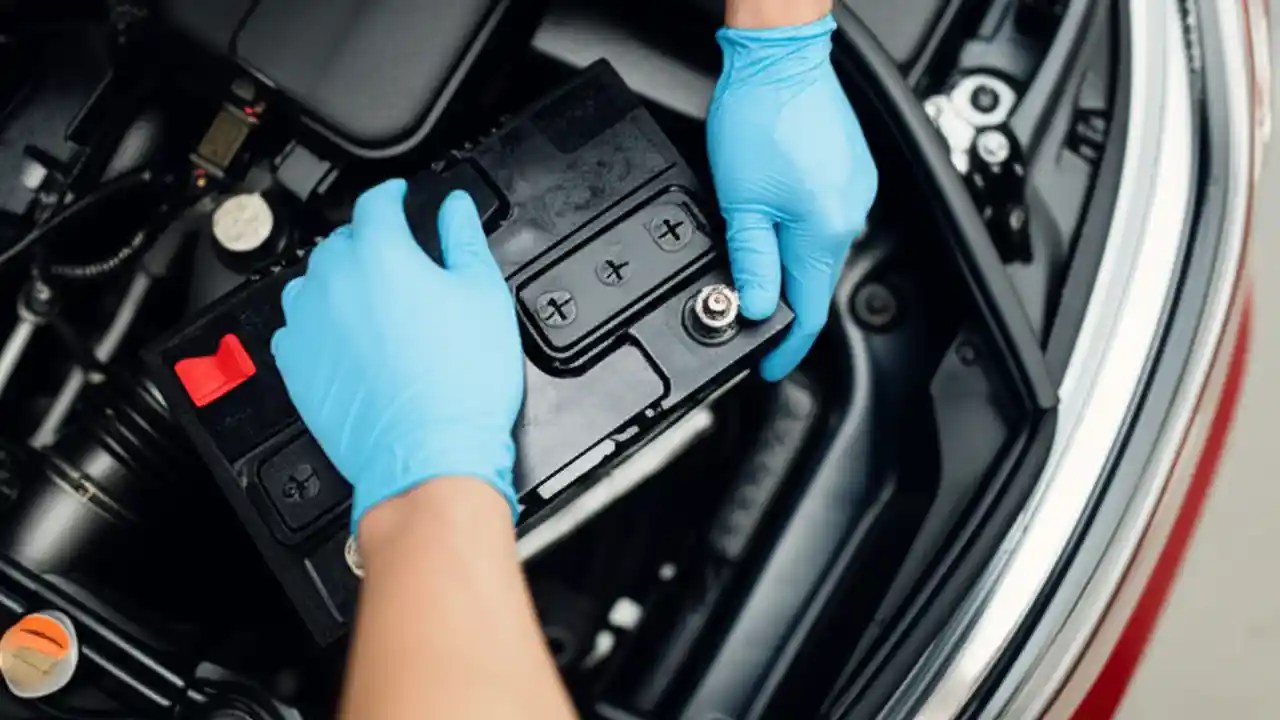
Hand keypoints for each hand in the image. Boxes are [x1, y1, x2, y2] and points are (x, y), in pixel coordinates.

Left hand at [270, 180, 523, 531]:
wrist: (429, 453)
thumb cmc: (460, 383)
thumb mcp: (483, 294)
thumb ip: (463, 238)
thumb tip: (453, 207)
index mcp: (381, 253)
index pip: (375, 202)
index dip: (391, 194)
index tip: (398, 197)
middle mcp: (334, 281)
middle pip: (342, 240)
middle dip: (369, 241)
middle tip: (398, 259)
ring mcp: (308, 323)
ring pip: (315, 282)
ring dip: (340, 281)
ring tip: (372, 301)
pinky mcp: (295, 364)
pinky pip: (297, 327)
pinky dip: (319, 324)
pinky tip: (347, 338)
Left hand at [707, 14, 877, 380]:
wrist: (778, 58)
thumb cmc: (758, 115)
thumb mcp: (739, 201)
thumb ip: (750, 260)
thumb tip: (752, 306)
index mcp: (823, 230)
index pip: (807, 311)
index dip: (787, 347)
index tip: (770, 367)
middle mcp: (849, 215)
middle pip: (815, 282)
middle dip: (785, 307)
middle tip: (752, 322)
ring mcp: (855, 192)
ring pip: (820, 251)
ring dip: (791, 268)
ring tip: (757, 269)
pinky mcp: (851, 173)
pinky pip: (827, 221)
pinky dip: (802, 236)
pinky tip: (778, 225)